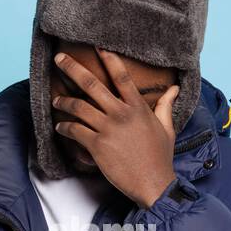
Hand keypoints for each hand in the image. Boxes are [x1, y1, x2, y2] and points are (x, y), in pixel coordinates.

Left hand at [52, 48, 179, 207]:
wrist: (153, 184)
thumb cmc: (160, 157)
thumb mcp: (167, 128)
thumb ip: (165, 106)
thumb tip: (174, 89)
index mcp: (138, 107)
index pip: (121, 76)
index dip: (108, 59)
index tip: (97, 47)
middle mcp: (121, 114)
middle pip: (92, 85)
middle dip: (73, 69)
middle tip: (59, 59)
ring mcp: (108, 129)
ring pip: (79, 107)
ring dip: (64, 102)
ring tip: (56, 100)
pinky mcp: (97, 146)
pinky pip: (75, 131)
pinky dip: (65, 128)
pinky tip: (60, 127)